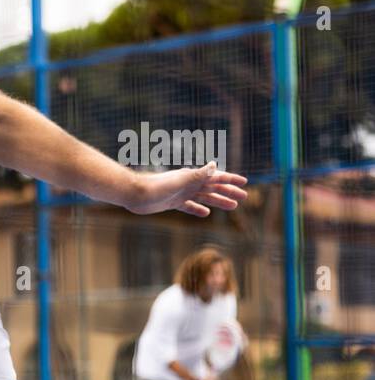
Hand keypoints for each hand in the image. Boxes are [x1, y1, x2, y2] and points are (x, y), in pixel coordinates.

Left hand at [127, 161, 247, 216]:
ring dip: (218, 201)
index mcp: (192, 177)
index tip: (245, 183)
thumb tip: (214, 165)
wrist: (134, 194)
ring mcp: (181, 193)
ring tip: (233, 207)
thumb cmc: (155, 186)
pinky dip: (198, 209)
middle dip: (229, 192)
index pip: (216, 177)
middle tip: (244, 198)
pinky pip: (189, 206)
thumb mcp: (180, 181)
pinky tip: (206, 214)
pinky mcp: (172, 203)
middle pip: (213, 188)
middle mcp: (188, 184)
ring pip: (204, 197)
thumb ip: (197, 174)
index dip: (231, 180)